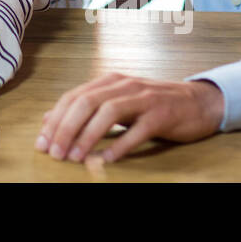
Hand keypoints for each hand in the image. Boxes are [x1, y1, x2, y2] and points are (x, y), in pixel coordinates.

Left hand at [35, 73, 223, 163]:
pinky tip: (107, 160)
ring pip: (108, 112)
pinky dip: (120, 145)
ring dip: (88, 136)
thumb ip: (85, 107)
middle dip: (66, 128)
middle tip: (54, 153)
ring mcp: (144, 98)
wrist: (199, 101)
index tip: (42, 143)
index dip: (55, 120)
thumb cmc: (153, 104)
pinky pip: (138, 130)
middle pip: (86, 102)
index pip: (73, 97)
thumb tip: (47, 119)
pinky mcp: (162, 114)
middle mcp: (123, 85)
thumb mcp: (116, 101)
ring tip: (75, 157)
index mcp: (109, 81)